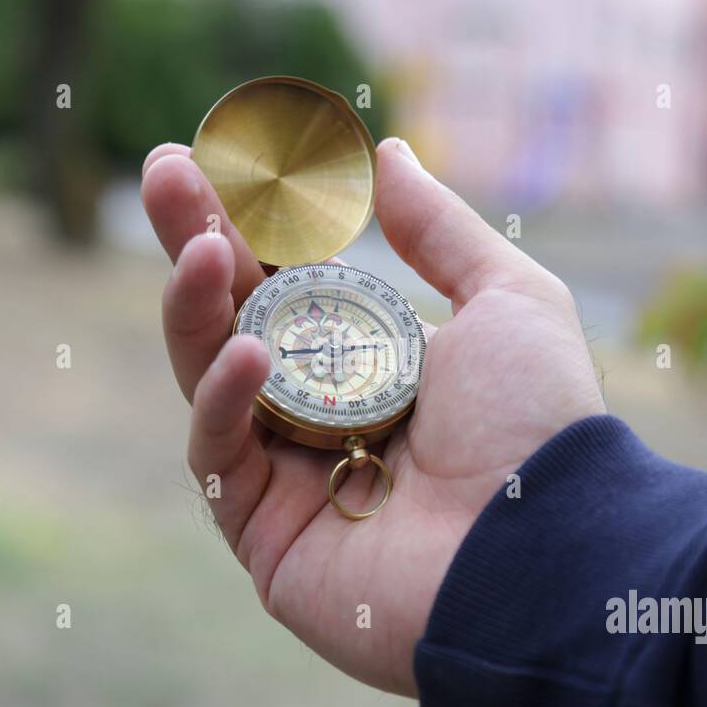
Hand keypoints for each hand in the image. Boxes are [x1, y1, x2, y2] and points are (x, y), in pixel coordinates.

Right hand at [143, 137, 604, 695]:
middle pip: (235, 319)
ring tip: (199, 252)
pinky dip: (220, 400)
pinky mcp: (263, 532)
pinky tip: (246, 355)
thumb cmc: (537, 425)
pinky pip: (216, 457)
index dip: (255, 222)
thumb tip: (388, 153)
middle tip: (163, 172)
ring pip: (208, 381)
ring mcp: (287, 474)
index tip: (217, 155)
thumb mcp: (506, 299)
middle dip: (197, 244)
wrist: (542, 552)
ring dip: (194, 311)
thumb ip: (439, 228)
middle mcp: (323, 413)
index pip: (292, 281)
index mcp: (374, 360)